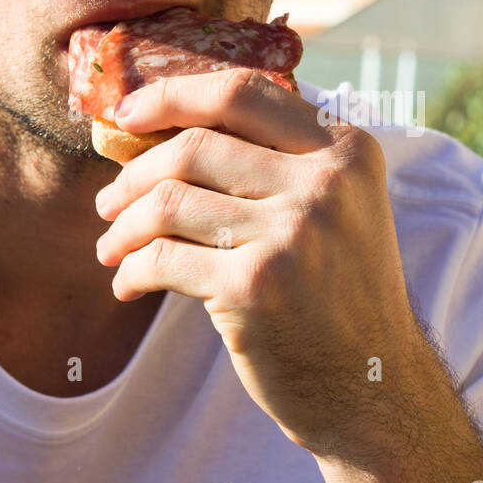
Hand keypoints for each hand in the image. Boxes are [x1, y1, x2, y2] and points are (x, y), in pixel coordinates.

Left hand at [93, 67, 428, 463]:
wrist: (373, 389)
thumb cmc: (336, 290)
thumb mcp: (336, 205)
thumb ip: (277, 157)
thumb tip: (164, 122)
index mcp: (345, 149)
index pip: (241, 94)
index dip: (173, 95)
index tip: (127, 115)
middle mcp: (324, 184)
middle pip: (194, 147)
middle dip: (134, 174)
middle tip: (108, 202)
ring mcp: (292, 235)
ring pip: (169, 201)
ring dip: (123, 225)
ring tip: (110, 245)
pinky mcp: (256, 287)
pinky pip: (162, 258)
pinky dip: (132, 270)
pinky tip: (127, 285)